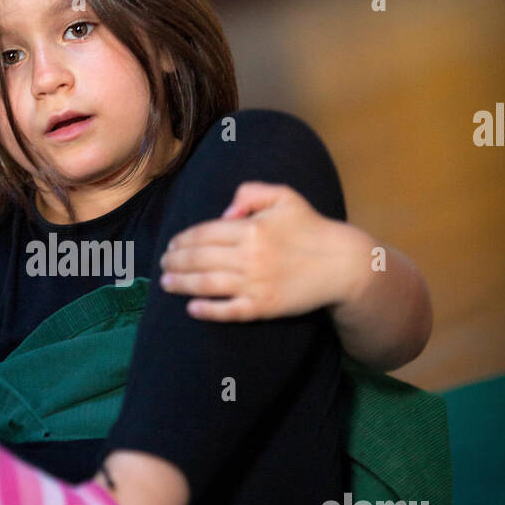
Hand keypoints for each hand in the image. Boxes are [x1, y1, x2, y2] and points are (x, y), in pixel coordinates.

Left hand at [158, 182, 358, 321]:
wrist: (341, 264)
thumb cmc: (310, 227)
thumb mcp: (284, 197)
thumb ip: (250, 194)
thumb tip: (224, 213)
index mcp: (252, 228)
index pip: (205, 233)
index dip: (183, 239)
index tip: (172, 243)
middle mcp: (250, 257)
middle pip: (199, 259)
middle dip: (175, 261)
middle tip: (162, 263)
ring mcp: (255, 284)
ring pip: (207, 285)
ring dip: (181, 284)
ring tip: (166, 282)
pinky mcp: (263, 307)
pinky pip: (228, 311)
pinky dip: (207, 310)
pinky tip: (192, 308)